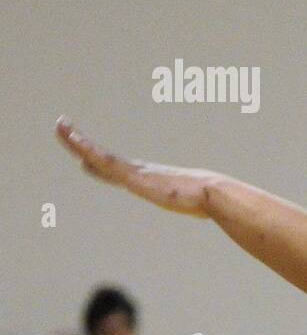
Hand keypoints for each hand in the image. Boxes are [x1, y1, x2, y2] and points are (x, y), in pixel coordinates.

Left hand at [56, 117, 221, 216]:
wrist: (217, 196)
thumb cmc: (213, 201)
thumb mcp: (197, 202)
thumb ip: (199, 203)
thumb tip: (214, 209)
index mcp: (150, 178)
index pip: (115, 166)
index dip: (96, 156)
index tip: (81, 146)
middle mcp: (140, 171)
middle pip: (102, 156)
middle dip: (80, 142)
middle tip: (63, 126)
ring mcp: (137, 173)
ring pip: (99, 155)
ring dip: (78, 141)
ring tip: (60, 127)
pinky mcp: (136, 178)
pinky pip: (107, 163)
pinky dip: (90, 151)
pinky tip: (76, 146)